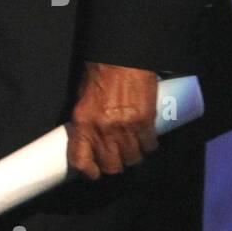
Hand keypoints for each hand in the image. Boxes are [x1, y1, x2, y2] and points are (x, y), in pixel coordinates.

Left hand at [66, 62, 158, 179]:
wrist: (123, 58)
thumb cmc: (100, 75)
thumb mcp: (82, 99)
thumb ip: (86, 122)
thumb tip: (88, 142)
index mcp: (84, 122)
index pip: (82, 160)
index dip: (89, 171)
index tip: (94, 172)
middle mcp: (104, 129)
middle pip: (111, 165)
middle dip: (113, 164)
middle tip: (115, 157)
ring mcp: (126, 128)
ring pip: (132, 160)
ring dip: (132, 156)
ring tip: (131, 146)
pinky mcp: (146, 123)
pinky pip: (150, 147)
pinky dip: (148, 146)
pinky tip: (145, 138)